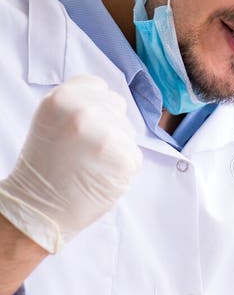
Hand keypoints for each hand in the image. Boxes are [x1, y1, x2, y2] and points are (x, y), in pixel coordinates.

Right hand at [0, 75, 141, 252]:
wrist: (38, 207)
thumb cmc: (46, 166)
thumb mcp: (52, 120)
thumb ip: (78, 103)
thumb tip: (108, 100)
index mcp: (63, 97)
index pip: (99, 86)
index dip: (94, 107)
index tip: (82, 127)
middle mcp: (85, 111)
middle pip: (118, 105)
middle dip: (107, 125)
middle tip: (85, 149)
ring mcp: (107, 135)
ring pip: (128, 131)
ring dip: (116, 146)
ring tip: (91, 163)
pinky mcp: (125, 158)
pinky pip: (135, 155)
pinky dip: (123, 168)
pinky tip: (101, 176)